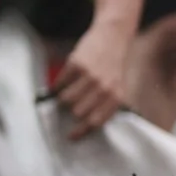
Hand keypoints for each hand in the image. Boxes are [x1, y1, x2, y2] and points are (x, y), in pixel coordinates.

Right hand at [53, 18, 133, 138]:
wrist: (112, 38)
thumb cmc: (113, 66)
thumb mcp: (118, 87)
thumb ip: (106, 105)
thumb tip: (86, 126)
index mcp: (116, 97)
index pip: (95, 121)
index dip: (81, 131)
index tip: (70, 136)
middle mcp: (104, 88)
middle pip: (78, 112)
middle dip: (72, 112)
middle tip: (71, 107)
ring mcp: (90, 76)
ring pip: (67, 99)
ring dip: (63, 99)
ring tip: (67, 93)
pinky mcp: (76, 64)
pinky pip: (60, 83)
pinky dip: (58, 86)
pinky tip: (62, 83)